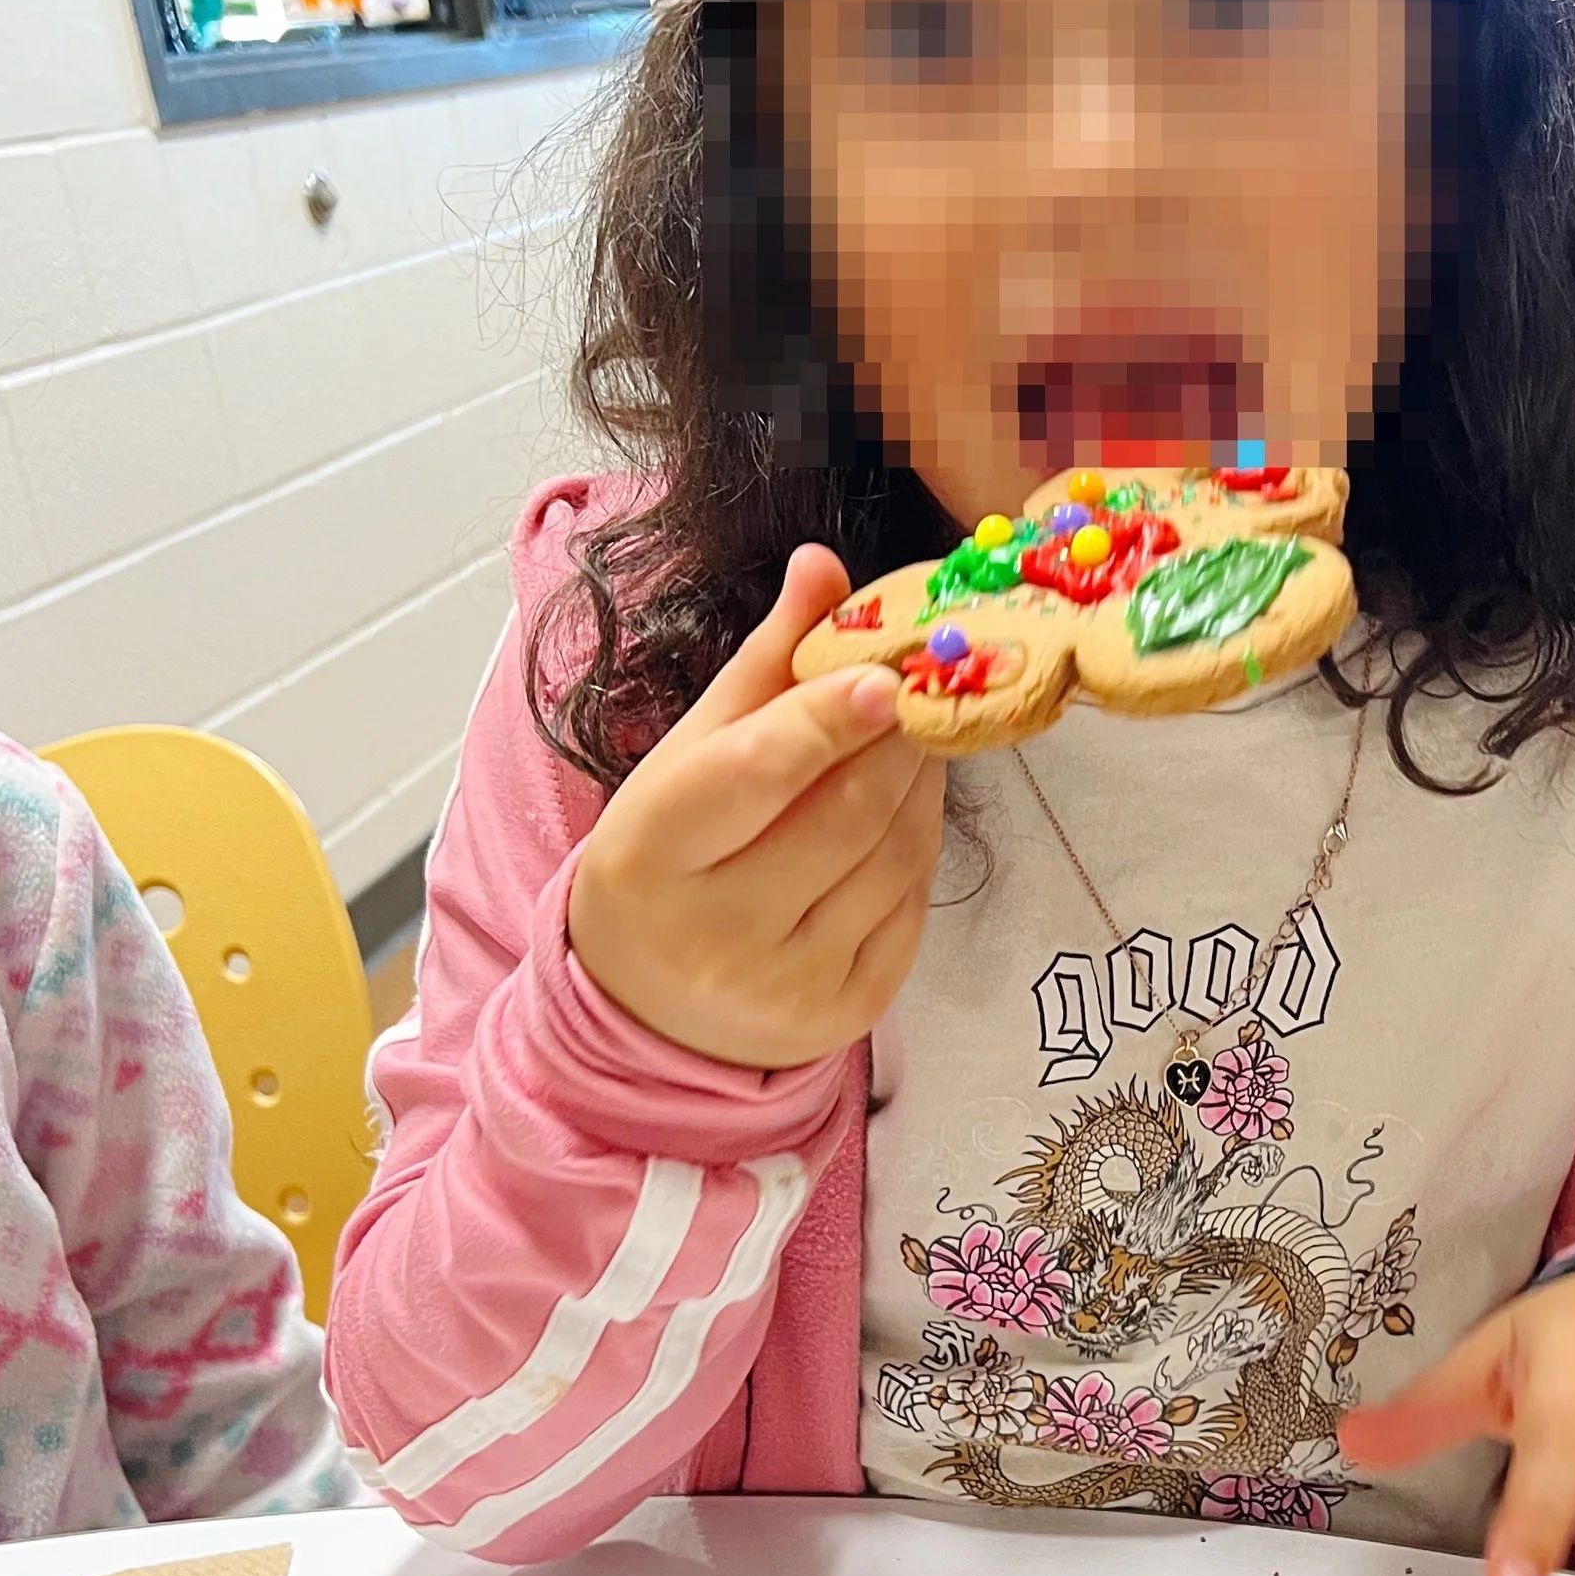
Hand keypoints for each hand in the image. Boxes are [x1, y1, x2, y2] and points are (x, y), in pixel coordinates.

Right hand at [568, 545, 945, 1071]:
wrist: (649, 1007)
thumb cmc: (667, 859)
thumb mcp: (687, 757)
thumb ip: (762, 666)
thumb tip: (824, 563)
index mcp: (654, 853)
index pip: (754, 775)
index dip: (825, 722)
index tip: (884, 675)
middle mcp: (718, 933)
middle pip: (843, 814)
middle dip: (897, 740)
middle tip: (925, 686)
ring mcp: (789, 984)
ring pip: (892, 856)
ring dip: (919, 784)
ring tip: (915, 737)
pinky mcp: (848, 1012)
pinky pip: (912, 905)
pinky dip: (921, 844)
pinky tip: (907, 809)